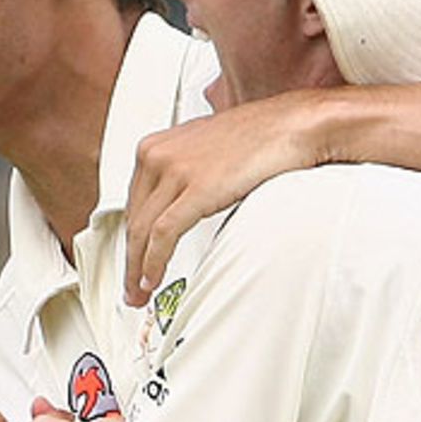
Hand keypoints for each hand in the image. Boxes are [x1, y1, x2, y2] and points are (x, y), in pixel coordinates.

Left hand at [123, 91, 323, 302]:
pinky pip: (163, 234)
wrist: (291, 126)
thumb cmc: (258, 139)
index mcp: (155, 146)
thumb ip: (184, 175)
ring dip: (137, 270)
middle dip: (130, 260)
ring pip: (142, 231)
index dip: (131, 240)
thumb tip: (177, 208)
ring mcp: (174, 170)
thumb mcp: (204, 153)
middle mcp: (157, 155)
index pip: (133, 205)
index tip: (132, 262)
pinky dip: (153, 262)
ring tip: (139, 295)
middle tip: (130, 289)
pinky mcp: (195, 188)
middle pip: (133, 220)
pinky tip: (151, 281)